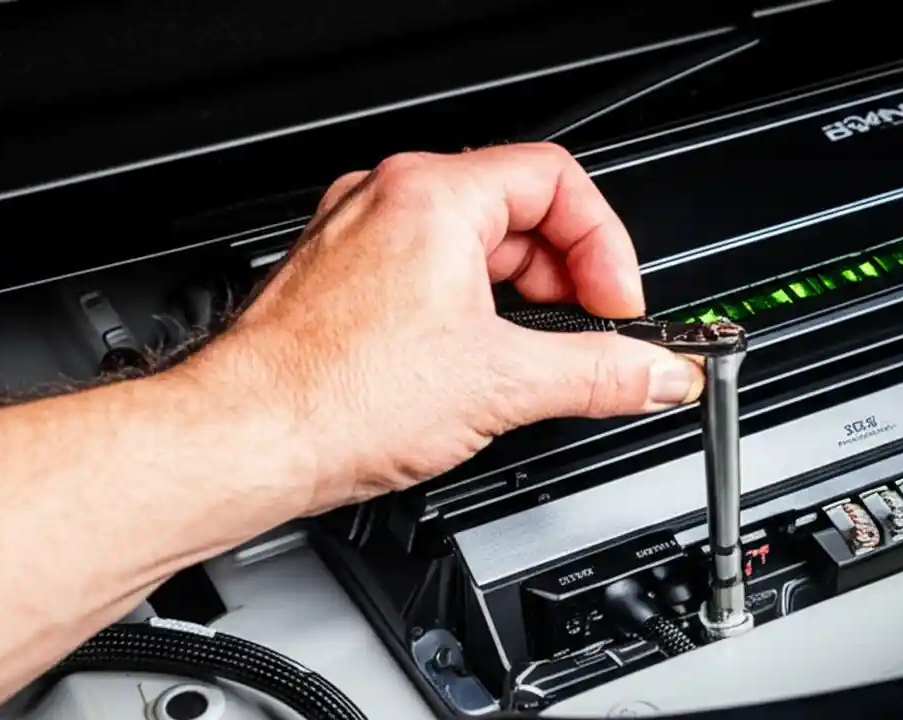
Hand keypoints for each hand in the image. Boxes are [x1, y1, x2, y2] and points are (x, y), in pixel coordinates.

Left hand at [183, 143, 704, 514]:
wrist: (241, 442)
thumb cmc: (332, 398)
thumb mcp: (501, 385)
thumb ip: (602, 373)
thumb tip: (660, 372)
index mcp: (432, 197)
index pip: (556, 181)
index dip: (604, 246)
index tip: (616, 306)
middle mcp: (388, 201)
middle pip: (519, 213)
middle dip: (566, 279)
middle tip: (589, 336)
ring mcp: (359, 238)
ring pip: (474, 247)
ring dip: (521, 300)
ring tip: (533, 361)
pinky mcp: (343, 280)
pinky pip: (431, 273)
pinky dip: (473, 311)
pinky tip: (478, 364)